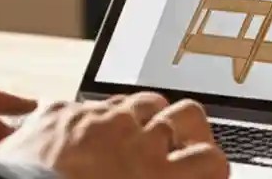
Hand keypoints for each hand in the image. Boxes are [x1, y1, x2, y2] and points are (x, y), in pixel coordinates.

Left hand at [0, 92, 228, 178]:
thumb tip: (177, 178)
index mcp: (155, 176)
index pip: (210, 159)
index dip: (213, 165)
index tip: (206, 173)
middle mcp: (132, 140)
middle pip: (186, 114)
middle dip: (188, 129)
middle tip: (179, 146)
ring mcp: (95, 119)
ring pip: (141, 99)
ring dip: (145, 116)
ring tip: (135, 136)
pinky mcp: (58, 111)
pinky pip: (90, 104)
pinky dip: (94, 119)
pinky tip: (83, 138)